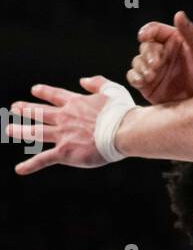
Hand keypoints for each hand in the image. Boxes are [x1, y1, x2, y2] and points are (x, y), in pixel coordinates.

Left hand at [10, 77, 127, 174]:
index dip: (44, 92)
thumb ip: (97, 83)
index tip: (34, 90)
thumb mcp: (111, 90)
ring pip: (36, 132)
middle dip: (26, 109)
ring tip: (9, 129)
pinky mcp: (65, 152)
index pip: (55, 96)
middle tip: (14, 108)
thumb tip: (83, 80)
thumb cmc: (122, 112)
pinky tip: (19, 169)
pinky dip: (31, 165)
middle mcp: (64, 117)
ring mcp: (62, 134)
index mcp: (76, 103)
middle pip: (40, 112)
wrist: (124, 131)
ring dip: (21, 130)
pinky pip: (43, 159)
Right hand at [128, 11, 192, 103]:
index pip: (155, 30)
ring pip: (137, 61)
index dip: (147, 31)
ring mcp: (153, 70)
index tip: (144, 37)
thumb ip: (191, 33)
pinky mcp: (147, 85)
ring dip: (141, 66)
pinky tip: (142, 81)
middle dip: (148, 54)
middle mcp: (161, 53)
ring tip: (151, 75)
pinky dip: (134, 77)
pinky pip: (133, 77)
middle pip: (145, 46)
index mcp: (173, 40)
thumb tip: (179, 13)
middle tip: (156, 64)